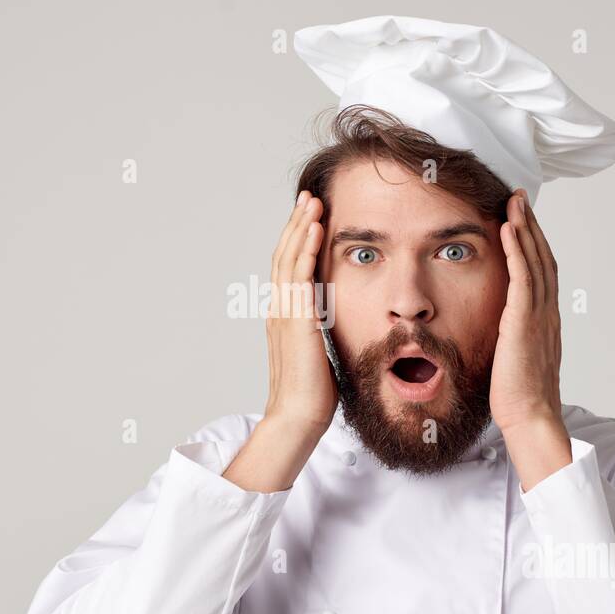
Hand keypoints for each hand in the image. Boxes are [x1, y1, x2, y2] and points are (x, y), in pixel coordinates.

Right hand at [262, 189, 337, 438]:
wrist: (298, 416)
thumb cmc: (313, 393)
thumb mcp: (320, 352)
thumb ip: (322, 330)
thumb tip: (334, 320)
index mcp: (284, 315)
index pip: (288, 268)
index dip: (297, 240)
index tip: (310, 217)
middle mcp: (280, 309)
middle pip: (284, 255)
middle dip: (296, 224)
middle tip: (308, 197)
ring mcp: (284, 313)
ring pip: (289, 258)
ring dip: (301, 227)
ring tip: (312, 202)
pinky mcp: (295, 320)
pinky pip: (299, 276)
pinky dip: (305, 249)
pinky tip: (316, 229)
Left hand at [490, 188, 564, 434]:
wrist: (530, 416)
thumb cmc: (519, 396)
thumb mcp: (513, 357)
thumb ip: (510, 337)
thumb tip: (498, 329)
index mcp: (544, 320)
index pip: (542, 270)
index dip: (534, 242)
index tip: (523, 219)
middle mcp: (547, 312)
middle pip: (543, 257)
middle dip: (532, 225)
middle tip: (521, 197)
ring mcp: (539, 316)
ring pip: (536, 261)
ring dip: (526, 228)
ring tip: (515, 202)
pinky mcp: (525, 322)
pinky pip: (524, 279)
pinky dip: (518, 251)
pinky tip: (509, 230)